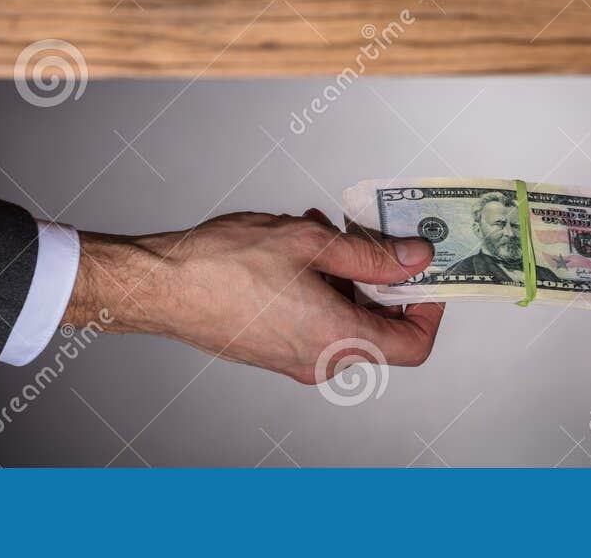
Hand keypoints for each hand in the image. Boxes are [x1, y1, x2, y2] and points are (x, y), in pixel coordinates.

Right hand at [63, 209, 445, 383]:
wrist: (160, 285)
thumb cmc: (222, 266)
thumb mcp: (311, 242)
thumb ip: (372, 255)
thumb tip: (414, 259)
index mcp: (336, 339)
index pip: (414, 346)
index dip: (429, 309)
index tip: (425, 275)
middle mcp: (319, 360)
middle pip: (380, 329)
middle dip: (380, 278)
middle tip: (368, 237)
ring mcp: (294, 361)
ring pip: (346, 319)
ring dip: (345, 274)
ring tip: (321, 230)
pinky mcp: (274, 352)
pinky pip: (317, 321)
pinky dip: (321, 286)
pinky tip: (298, 248)